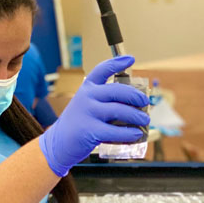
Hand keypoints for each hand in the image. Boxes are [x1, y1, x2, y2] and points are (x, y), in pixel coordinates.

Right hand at [39, 55, 149, 176]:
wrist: (58, 143)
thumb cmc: (78, 124)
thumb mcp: (86, 105)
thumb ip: (105, 102)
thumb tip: (133, 106)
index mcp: (87, 88)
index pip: (102, 69)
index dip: (117, 62)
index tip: (130, 59)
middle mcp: (87, 97)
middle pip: (117, 91)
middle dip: (135, 96)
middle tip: (145, 102)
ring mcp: (88, 113)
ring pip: (119, 110)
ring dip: (136, 116)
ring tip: (144, 120)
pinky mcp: (90, 131)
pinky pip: (115, 131)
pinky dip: (128, 133)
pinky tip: (136, 134)